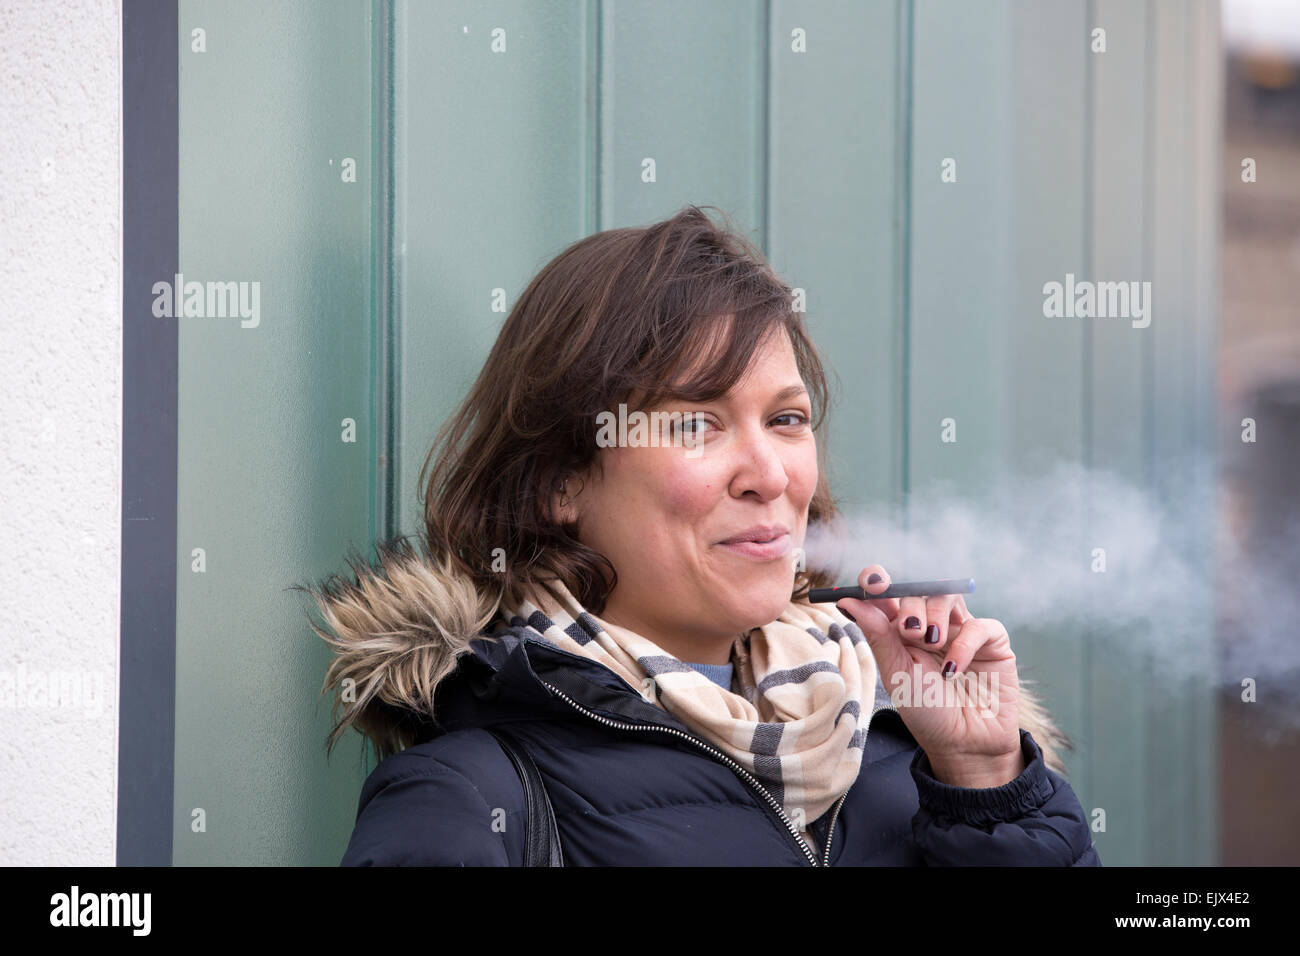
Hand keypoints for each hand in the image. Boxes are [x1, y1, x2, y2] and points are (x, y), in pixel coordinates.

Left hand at [836, 565, 1023, 786]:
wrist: (963, 745)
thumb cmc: (926, 712)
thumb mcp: (896, 673)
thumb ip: (877, 634)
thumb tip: (847, 601)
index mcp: (900, 630)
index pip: (887, 592)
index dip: (877, 580)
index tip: (872, 581)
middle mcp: (930, 625)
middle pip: (918, 590)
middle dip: (910, 606)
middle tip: (909, 631)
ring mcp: (962, 631)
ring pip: (947, 596)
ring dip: (934, 616)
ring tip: (931, 645)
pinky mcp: (992, 643)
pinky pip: (978, 625)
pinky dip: (964, 643)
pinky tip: (953, 670)